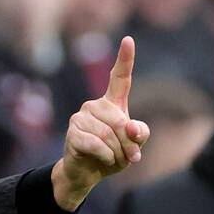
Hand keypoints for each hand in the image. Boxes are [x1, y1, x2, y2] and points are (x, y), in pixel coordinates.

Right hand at [51, 36, 150, 210]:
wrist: (87, 174)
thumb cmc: (112, 155)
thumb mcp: (133, 147)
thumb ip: (139, 134)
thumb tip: (132, 128)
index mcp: (112, 104)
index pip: (120, 78)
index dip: (125, 59)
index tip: (128, 40)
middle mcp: (95, 105)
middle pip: (121, 122)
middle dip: (129, 144)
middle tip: (131, 157)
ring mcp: (81, 116)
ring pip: (108, 135)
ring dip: (117, 153)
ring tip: (113, 159)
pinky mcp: (73, 132)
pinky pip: (97, 144)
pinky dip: (106, 156)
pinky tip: (103, 159)